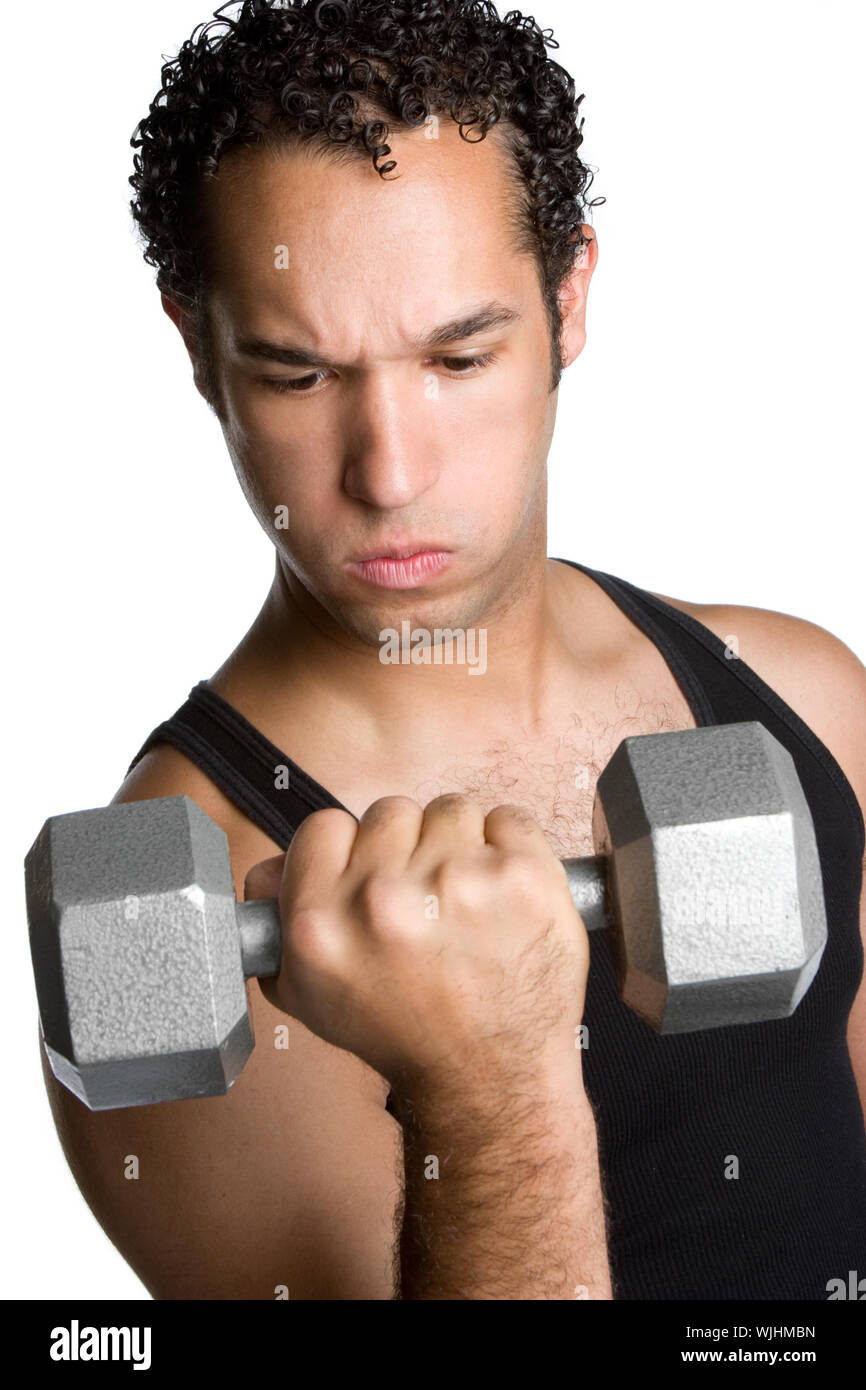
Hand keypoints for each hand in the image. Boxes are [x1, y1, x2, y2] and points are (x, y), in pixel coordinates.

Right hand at [246, 794, 588, 1091]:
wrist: (489, 1075)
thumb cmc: (405, 1035)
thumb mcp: (312, 995)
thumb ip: (279, 923)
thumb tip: (268, 870)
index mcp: (323, 921)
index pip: (325, 826)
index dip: (350, 850)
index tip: (372, 875)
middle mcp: (385, 899)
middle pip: (391, 813)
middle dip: (408, 849)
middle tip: (424, 899)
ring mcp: (459, 882)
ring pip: (451, 810)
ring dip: (460, 845)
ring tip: (466, 899)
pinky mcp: (522, 877)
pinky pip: (509, 818)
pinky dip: (511, 847)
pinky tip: (503, 892)